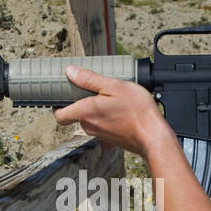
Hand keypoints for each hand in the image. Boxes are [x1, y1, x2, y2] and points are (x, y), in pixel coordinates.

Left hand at [53, 64, 172, 157]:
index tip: (62, 94)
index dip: (57, 105)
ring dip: (95, 108)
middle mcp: (88, 126)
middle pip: (75, 114)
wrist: (153, 136)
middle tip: (93, 89)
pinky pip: (101, 125)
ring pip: (89, 119)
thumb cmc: (136, 111)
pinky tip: (120, 109)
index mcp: (85, 112)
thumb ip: (89, 79)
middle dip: (81, 102)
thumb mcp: (113, 86)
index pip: (59, 115)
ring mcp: (99, 134)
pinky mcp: (110, 139)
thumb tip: (70, 71)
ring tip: (111, 97)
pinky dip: (106, 116)